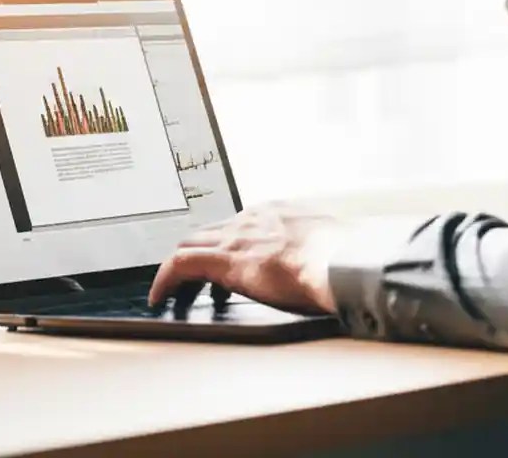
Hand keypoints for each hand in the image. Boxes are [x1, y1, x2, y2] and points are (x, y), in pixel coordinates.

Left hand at [148, 203, 344, 314]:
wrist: (343, 260)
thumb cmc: (348, 255)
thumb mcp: (334, 241)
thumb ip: (324, 247)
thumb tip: (334, 261)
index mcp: (279, 212)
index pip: (240, 223)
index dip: (229, 242)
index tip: (229, 257)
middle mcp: (253, 217)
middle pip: (210, 230)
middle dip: (199, 250)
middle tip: (192, 275)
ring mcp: (237, 237)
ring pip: (191, 243)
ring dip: (180, 265)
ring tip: (173, 287)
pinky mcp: (225, 261)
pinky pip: (181, 264)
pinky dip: (165, 279)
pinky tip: (159, 295)